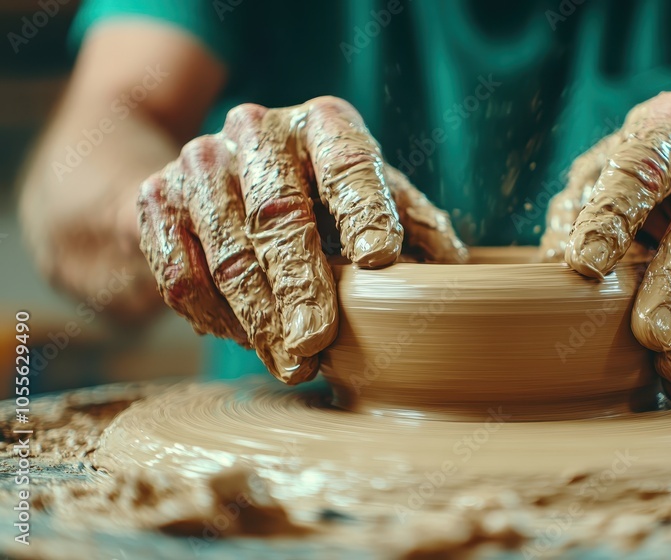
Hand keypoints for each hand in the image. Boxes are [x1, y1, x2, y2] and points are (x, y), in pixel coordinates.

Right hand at [137, 96, 467, 382]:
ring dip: (259, 317)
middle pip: (280, 212)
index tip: (380, 258)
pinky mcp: (155, 201)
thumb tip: (457, 270)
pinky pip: (179, 270)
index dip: (364, 209)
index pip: (348, 163)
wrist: (216, 172)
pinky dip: (213, 315)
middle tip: (317, 341)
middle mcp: (256, 130)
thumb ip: (413, 223)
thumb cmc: (319, 190)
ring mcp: (199, 164)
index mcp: (323, 124)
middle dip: (301, 283)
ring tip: (293, 364)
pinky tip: (244, 342)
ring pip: (227, 250)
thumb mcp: (371, 192)